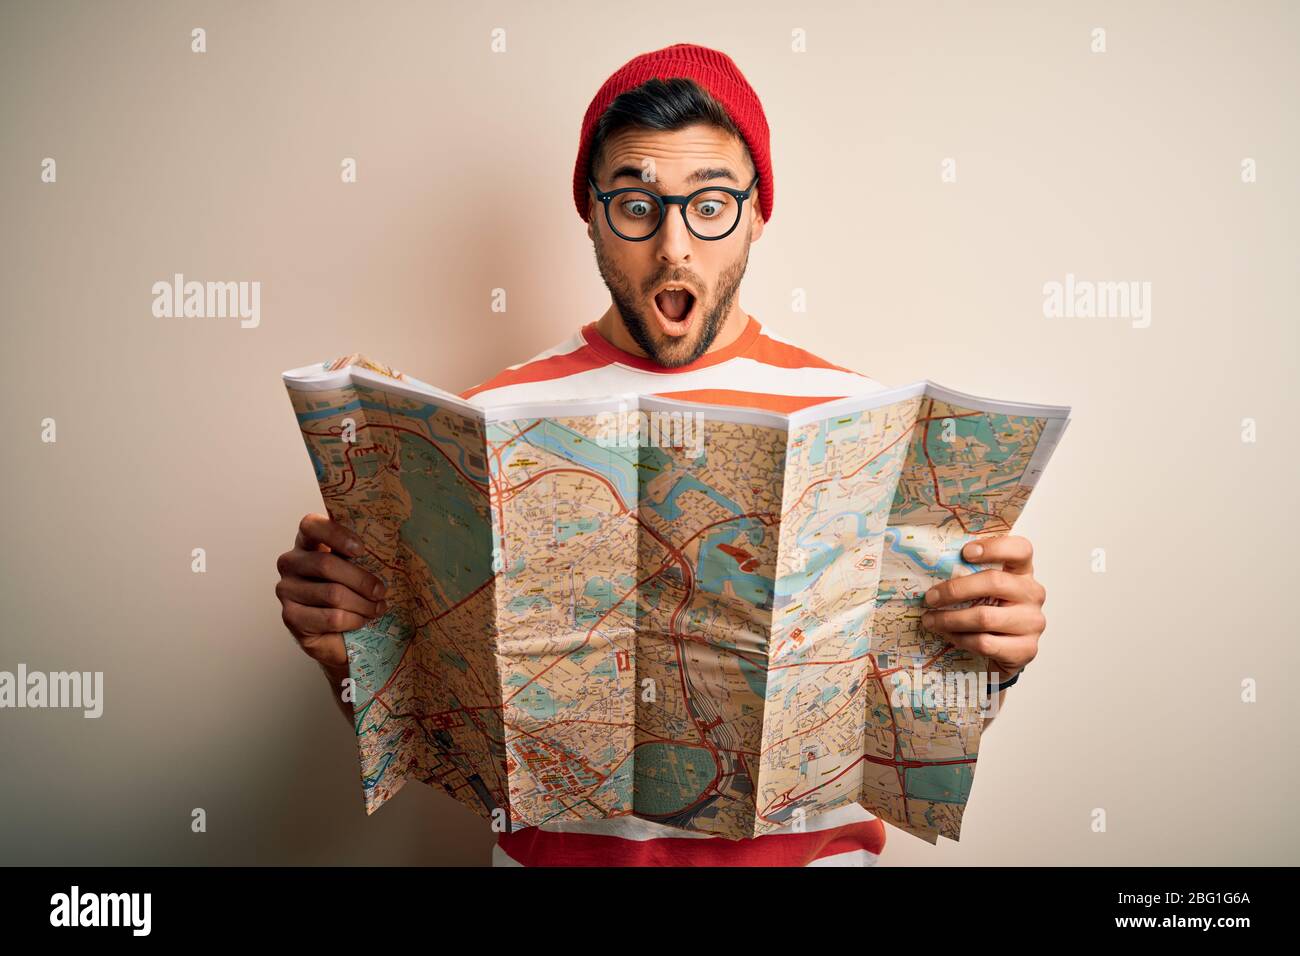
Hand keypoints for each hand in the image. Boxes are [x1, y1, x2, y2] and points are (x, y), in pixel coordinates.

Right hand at [274, 513, 386, 672]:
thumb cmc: (349, 590)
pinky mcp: (290, 616)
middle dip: (361, 579)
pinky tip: (361, 620)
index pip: (311, 525)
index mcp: (306, 541)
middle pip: (326, 564)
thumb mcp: (354, 567)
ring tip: (377, 608)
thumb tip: (390, 551)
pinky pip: (330, 618)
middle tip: (381, 591)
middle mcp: (290, 562)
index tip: (360, 550)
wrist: (335, 631)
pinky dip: (353, 620)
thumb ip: (360, 555)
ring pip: (332, 594)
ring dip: (363, 604)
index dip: (336, 534)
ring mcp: (286, 590)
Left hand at [918, 534, 1046, 681]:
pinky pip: (985, 643)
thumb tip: (931, 565)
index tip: (965, 552)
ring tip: (930, 620)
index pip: (1021, 549)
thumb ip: (970, 574)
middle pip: (994, 582)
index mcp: (1023, 571)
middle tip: (930, 598)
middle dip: (955, 590)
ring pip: (984, 617)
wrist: (1006, 652)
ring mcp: (1032, 622)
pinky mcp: (1026, 649)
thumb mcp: (983, 588)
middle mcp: (1032, 594)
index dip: (995, 547)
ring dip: (950, 619)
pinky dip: (960, 639)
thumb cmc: (989, 610)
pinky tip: (948, 635)